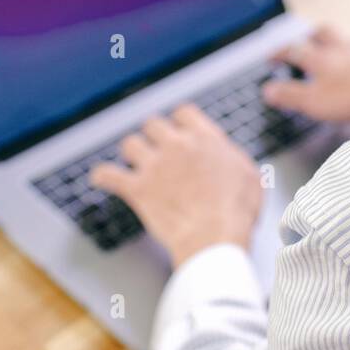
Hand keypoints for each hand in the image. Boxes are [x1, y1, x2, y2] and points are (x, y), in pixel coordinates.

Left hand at [88, 105, 262, 267]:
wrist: (215, 237)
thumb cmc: (237, 211)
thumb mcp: (249, 175)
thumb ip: (231, 157)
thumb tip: (225, 155)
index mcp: (204, 137)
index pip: (183, 112)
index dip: (179, 122)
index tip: (178, 130)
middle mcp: (176, 145)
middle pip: (153, 123)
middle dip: (154, 136)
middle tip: (157, 149)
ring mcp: (154, 165)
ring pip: (130, 143)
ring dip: (132, 153)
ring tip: (134, 163)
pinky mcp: (137, 189)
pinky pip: (108, 175)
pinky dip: (102, 176)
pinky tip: (99, 178)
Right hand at [260, 26, 349, 121]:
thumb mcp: (313, 101)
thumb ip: (290, 95)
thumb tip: (267, 90)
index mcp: (320, 59)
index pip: (293, 50)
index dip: (278, 52)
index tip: (270, 54)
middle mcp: (340, 50)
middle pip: (322, 34)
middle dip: (310, 35)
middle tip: (304, 38)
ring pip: (344, 42)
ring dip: (335, 43)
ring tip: (332, 50)